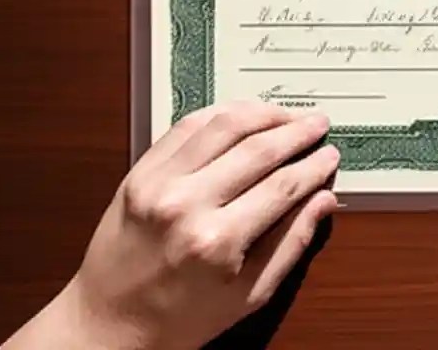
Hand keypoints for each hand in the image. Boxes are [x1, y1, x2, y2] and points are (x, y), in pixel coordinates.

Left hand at [2, 101, 339, 349]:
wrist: (106, 324)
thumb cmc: (179, 319)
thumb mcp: (248, 296)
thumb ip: (291, 244)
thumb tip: (325, 199)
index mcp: (218, 241)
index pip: (283, 186)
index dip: (313, 166)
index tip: (331, 155)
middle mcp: (186, 204)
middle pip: (257, 149)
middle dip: (296, 132)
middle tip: (318, 123)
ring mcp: (158, 183)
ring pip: (222, 125)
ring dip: (262, 113)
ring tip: (286, 115)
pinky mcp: (139, 173)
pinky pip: (186, 127)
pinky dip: (219, 114)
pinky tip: (242, 115)